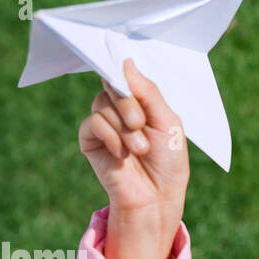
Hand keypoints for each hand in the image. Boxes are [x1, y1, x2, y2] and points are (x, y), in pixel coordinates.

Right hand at [78, 58, 188, 258]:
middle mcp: (120, 107)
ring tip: (140, 149)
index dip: (124, 73)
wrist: (157, 197)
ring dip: (124, 128)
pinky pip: (92, 122)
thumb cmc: (168, 162)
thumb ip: (148, 92)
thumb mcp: (168, 122)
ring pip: (102, 104)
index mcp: (141, 100)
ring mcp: (104, 122)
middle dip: (127, 104)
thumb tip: (125, 61)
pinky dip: (110, 136)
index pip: (126, 74)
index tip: (127, 78)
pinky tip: (122, 154)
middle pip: (112, 84)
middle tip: (140, 123)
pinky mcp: (90, 138)